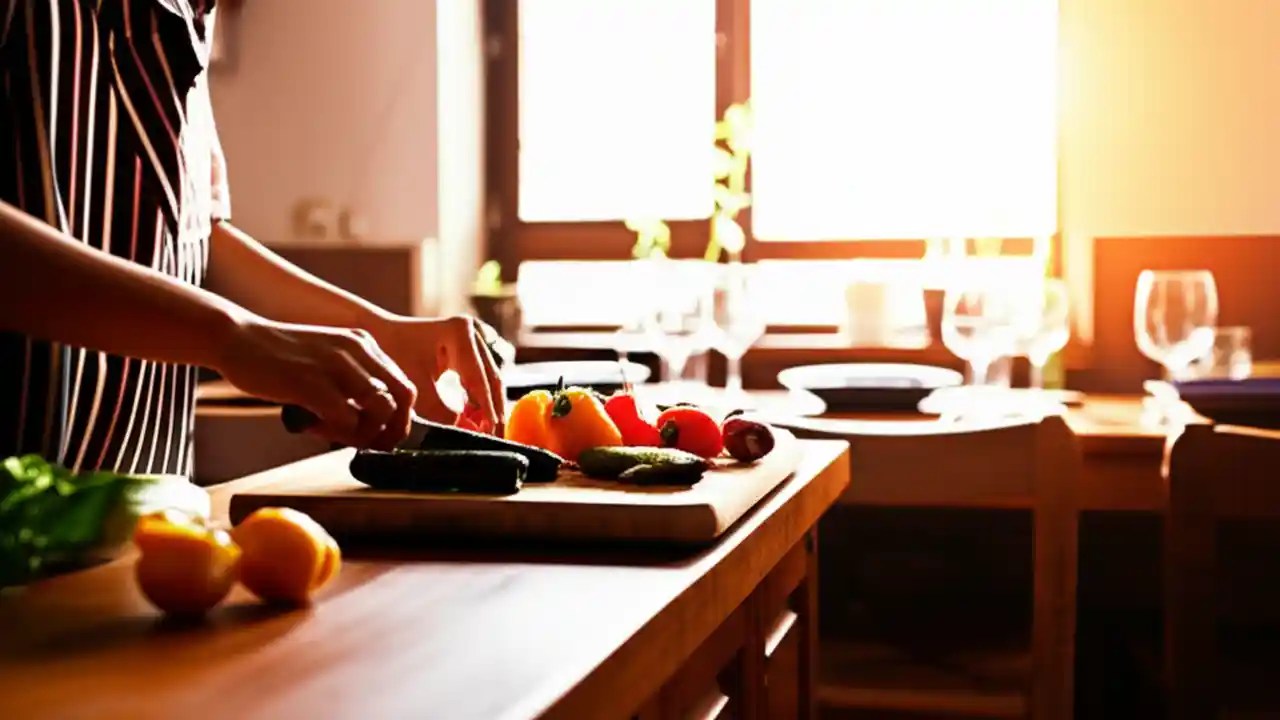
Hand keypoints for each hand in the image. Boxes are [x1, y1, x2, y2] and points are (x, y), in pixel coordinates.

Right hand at [215, 316, 416, 448]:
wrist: (237, 338)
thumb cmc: (279, 358)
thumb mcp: (327, 360)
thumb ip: (351, 383)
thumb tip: (371, 425)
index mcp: (364, 345)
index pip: (404, 388)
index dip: (398, 420)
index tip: (379, 436)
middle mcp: (358, 350)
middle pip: (401, 402)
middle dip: (388, 432)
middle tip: (364, 444)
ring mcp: (336, 365)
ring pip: (380, 411)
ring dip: (362, 433)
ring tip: (332, 432)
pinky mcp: (312, 382)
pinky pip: (345, 419)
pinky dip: (335, 433)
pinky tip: (312, 426)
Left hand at [371, 315, 505, 433]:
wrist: (373, 335)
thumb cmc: (389, 357)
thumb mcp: (413, 388)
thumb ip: (441, 413)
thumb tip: (470, 431)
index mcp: (460, 332)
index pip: (480, 380)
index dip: (488, 411)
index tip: (493, 437)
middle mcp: (472, 331)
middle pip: (492, 379)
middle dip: (494, 411)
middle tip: (497, 440)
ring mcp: (471, 338)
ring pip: (489, 380)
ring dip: (489, 407)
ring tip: (489, 435)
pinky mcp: (467, 349)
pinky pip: (479, 379)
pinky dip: (479, 400)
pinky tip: (477, 421)